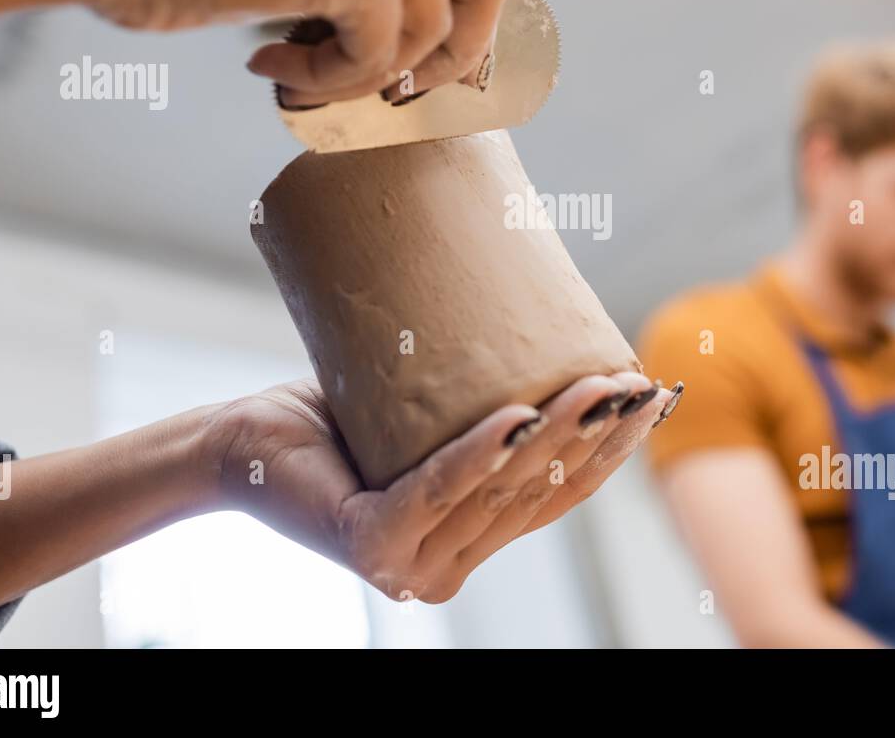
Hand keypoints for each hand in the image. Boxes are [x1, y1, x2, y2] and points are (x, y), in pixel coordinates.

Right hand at [84, 0, 512, 104]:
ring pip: (428, 32)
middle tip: (401, 95)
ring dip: (362, 77)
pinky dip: (330, 83)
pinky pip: (380, 55)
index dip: (451, 15)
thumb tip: (402, 28)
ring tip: (292, 76)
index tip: (410, 63)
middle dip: (455, 53)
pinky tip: (269, 66)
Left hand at [206, 372, 679, 601]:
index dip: (611, 453)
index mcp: (469, 539)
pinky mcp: (369, 543)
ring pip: (500, 492)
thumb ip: (484, 410)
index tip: (653, 397)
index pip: (556, 497)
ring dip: (556, 434)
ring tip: (599, 386)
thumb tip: (551, 329)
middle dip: (599, 438)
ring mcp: (409, 562)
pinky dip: (478, 453)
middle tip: (639, 384)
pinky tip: (516, 416)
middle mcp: (447, 564)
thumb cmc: (335, 421)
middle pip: (539, 496)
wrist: (240, 441)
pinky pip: (435, 489)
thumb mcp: (428, 417)